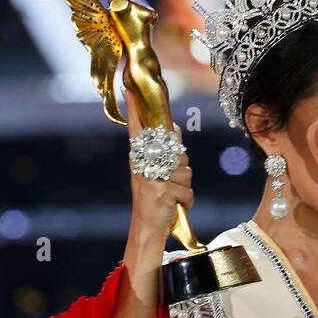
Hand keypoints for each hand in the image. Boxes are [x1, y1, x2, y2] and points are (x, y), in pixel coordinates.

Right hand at [126, 95, 193, 245]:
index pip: (138, 129)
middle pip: (177, 152)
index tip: (129, 87)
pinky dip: (187, 202)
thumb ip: (165, 153)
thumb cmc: (153, 202)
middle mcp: (142, 166)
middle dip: (181, 169)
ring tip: (172, 198)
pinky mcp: (164, 192)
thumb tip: (176, 127)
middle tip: (169, 184)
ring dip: (185, 188)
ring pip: (186, 172)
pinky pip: (188, 191)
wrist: (146, 230)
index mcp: (138, 159)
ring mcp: (153, 179)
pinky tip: (175, 207)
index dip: (136, 109)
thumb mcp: (155, 175)